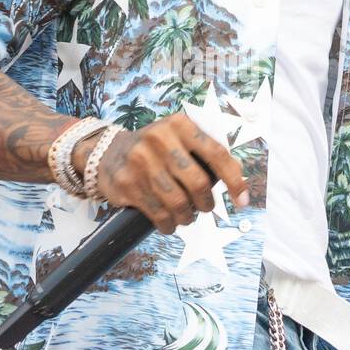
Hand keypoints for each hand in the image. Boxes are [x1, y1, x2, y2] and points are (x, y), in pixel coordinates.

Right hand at [72, 111, 248, 234]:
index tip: (243, 200)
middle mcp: (159, 138)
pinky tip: (169, 223)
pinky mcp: (127, 183)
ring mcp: (140, 161)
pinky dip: (169, 224)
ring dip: (188, 216)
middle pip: (198, 183)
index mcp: (179, 125)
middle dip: (206, 202)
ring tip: (186, 216)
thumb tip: (237, 180)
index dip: (235, 180)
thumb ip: (203, 153)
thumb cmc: (155, 150)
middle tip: (204, 207)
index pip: (216, 153)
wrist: (107, 153)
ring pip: (179, 202)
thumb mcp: (177, 138)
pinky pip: (158, 214)